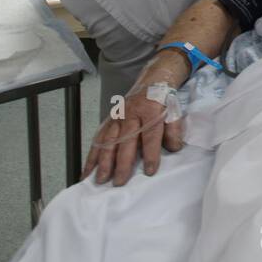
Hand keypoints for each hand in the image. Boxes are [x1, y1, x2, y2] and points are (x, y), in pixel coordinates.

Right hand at [83, 66, 185, 186]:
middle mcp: (131, 114)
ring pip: (108, 140)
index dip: (150, 154)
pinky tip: (87, 170)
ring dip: (103, 161)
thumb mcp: (174, 111)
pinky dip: (92, 155)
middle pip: (125, 141)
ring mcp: (117, 117)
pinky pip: (98, 139)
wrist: (153, 80)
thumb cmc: (163, 100)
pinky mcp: (109, 120)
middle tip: (119, 182)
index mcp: (150, 111)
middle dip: (122, 163)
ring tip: (99, 179)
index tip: (149, 171)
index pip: (150, 135)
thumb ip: (174, 130)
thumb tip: (174, 148)